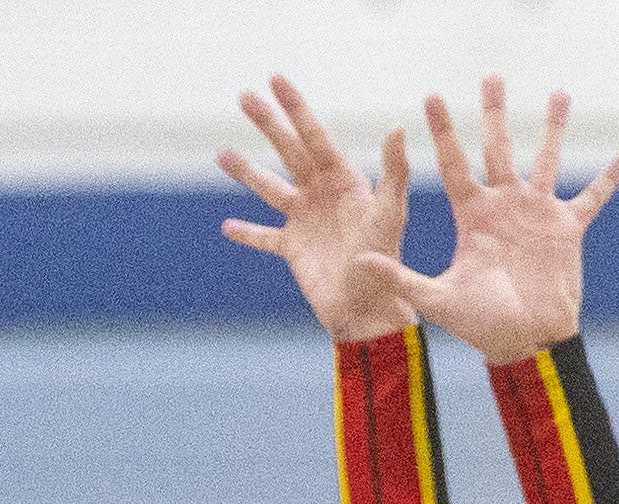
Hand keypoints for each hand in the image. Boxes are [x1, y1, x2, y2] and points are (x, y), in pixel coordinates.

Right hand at [219, 74, 409, 343]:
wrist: (368, 309)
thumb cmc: (384, 261)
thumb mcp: (389, 213)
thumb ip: (393, 172)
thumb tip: (397, 127)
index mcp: (343, 180)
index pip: (314, 136)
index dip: (295, 108)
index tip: (276, 79)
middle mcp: (322, 194)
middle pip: (288, 152)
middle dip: (267, 124)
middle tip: (244, 96)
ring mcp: (306, 221)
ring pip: (270, 189)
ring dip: (246, 172)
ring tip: (221, 153)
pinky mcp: (294, 250)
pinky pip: (266, 238)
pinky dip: (248, 234)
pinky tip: (227, 227)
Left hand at [356, 78, 618, 366]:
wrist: (526, 344)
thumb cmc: (482, 325)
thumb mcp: (439, 300)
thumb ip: (402, 279)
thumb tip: (361, 262)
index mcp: (473, 217)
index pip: (453, 164)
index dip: (442, 132)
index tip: (430, 97)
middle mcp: (504, 206)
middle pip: (497, 148)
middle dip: (494, 112)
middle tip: (491, 76)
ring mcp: (536, 214)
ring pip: (546, 159)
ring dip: (553, 128)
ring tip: (559, 93)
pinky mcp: (566, 229)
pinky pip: (592, 197)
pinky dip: (610, 178)